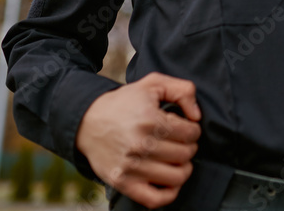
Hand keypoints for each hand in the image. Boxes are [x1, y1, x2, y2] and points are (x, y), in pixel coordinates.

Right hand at [76, 72, 201, 207]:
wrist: (86, 121)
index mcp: (151, 121)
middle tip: (180, 142)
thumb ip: (183, 90)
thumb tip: (197, 116)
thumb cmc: (123, 102)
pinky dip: (169, 194)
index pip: (191, 133)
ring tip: (176, 159)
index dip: (193, 129)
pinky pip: (155, 199)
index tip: (184, 128)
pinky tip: (169, 180)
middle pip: (186, 154)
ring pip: (177, 176)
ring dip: (183, 167)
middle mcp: (141, 145)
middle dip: (188, 147)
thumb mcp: (153, 83)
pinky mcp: (123, 183)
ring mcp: (132, 167)